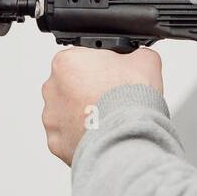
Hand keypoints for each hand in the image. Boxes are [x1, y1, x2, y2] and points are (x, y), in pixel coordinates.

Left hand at [41, 47, 163, 165]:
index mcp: (66, 62)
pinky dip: (81, 137)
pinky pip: (67, 137)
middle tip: (111, 99)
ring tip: (107, 120)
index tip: (113, 78)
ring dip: (83, 116)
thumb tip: (137, 57)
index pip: (82, 60)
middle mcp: (52, 88)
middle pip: (71, 86)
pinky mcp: (56, 141)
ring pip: (67, 113)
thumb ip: (135, 54)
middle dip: (88, 92)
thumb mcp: (145, 61)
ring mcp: (51, 117)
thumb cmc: (130, 101)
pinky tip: (100, 134)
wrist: (128, 138)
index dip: (101, 68)